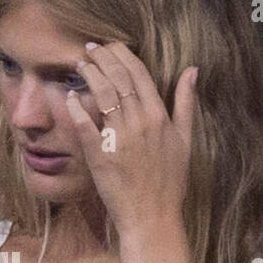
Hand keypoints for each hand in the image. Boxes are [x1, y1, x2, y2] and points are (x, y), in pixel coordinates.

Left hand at [65, 41, 197, 234]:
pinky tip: (70, 96)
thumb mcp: (185, 141)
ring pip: (101, 93)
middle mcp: (139, 122)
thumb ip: (186, 104)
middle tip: (90, 48)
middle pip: (118, 77)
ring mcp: (119, 138)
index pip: (138, 74)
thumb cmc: (170, 182)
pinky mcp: (100, 154)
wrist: (153, 217)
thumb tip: (193, 70)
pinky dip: (75, 105)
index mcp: (160, 117)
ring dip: (89, 74)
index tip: (110, 46)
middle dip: (102, 57)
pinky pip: (84, 122)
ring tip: (80, 64)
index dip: (122, 54)